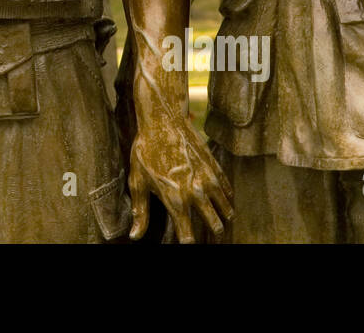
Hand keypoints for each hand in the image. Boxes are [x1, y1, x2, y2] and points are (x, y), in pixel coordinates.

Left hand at [128, 97, 232, 242]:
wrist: (163, 120)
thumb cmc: (145, 151)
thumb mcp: (137, 182)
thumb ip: (140, 212)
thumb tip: (134, 236)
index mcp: (176, 200)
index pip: (189, 237)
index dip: (187, 243)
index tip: (185, 242)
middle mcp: (196, 193)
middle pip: (216, 226)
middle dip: (213, 236)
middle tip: (210, 239)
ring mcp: (209, 180)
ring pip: (227, 210)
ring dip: (223, 219)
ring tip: (218, 224)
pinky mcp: (216, 167)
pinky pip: (229, 191)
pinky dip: (227, 201)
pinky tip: (221, 203)